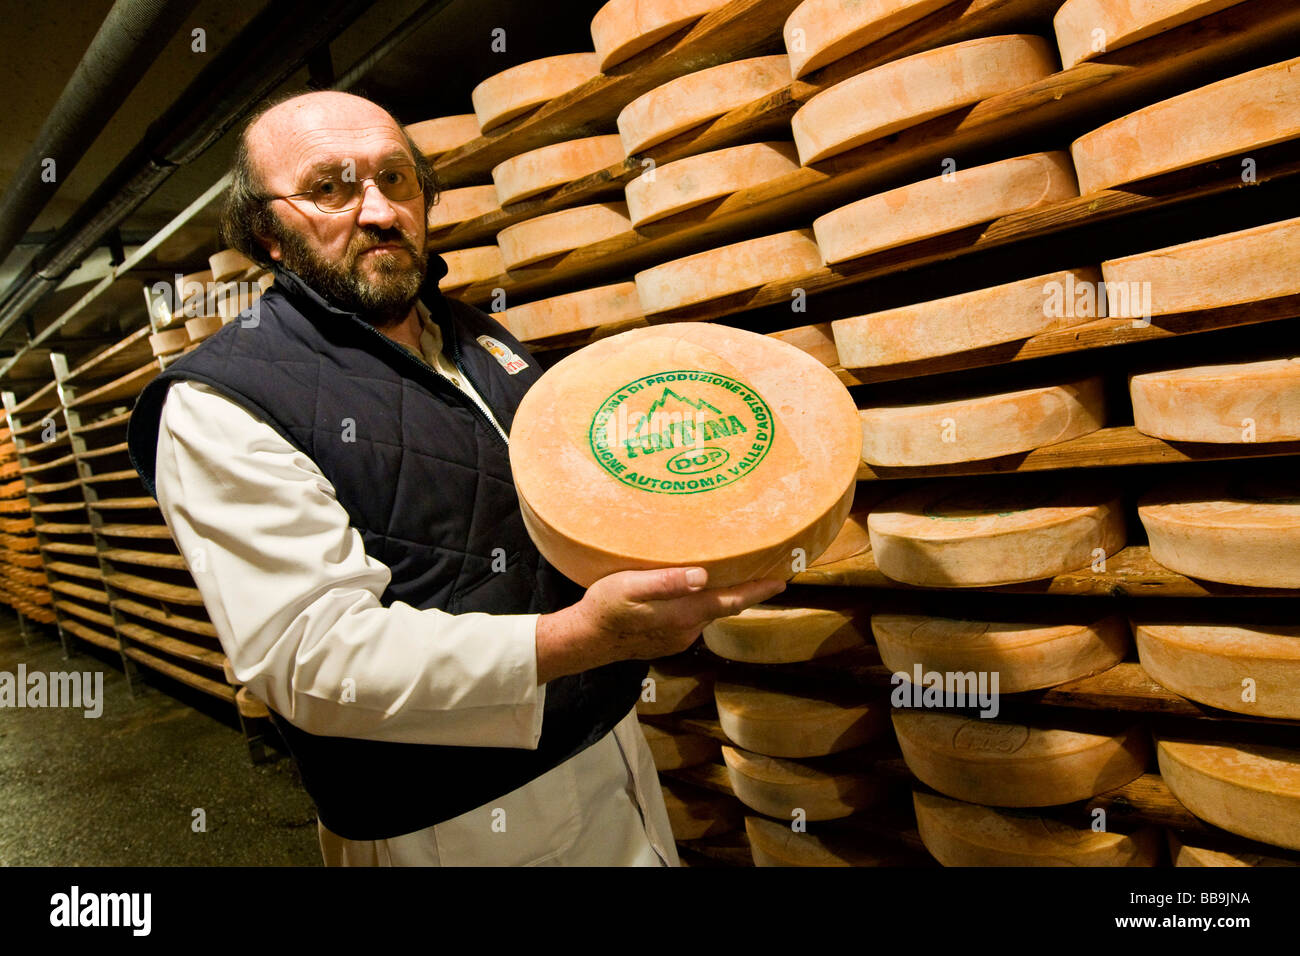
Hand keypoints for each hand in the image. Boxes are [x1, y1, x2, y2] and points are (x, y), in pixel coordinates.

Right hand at [535, 567, 785, 683]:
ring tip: (733, 573)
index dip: (758, 590)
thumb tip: (703, 576)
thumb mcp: (630, 586)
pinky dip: (701, 605)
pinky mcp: (670, 640)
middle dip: (747, 590)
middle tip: (768, 571)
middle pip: (725, 606)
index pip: (731, 600)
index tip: (783, 580)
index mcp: (684, 613)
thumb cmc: (606, 606)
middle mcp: (689, 629)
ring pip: (709, 612)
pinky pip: (693, 619)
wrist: (588, 640)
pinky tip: (696, 591)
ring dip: (722, 596)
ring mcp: (680, 638)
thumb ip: (667, 582)